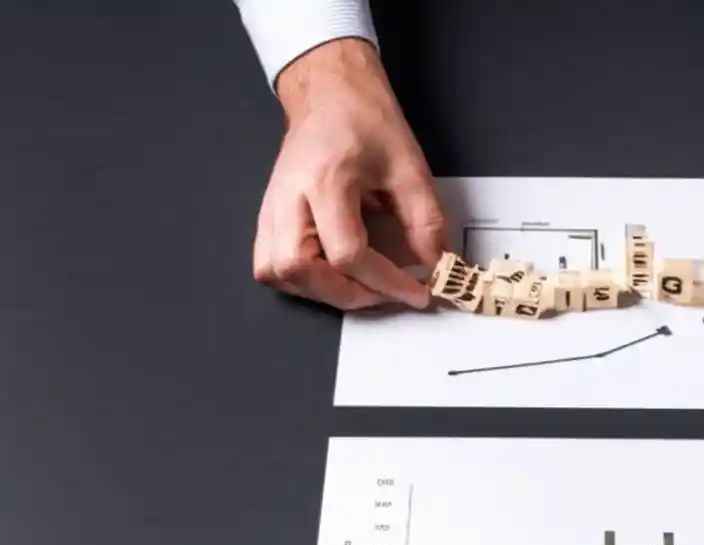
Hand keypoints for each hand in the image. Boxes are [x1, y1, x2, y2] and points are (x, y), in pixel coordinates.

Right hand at [251, 38, 446, 309]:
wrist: (328, 91)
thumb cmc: (364, 119)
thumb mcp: (408, 165)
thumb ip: (425, 218)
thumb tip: (435, 264)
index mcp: (324, 180)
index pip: (347, 252)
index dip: (385, 281)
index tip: (418, 292)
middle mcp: (288, 198)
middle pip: (299, 270)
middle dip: (348, 294)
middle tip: (386, 294)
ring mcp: (271, 208)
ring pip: (277, 273)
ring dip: (320, 292)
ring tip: (360, 287)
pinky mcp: (268, 215)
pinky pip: (271, 264)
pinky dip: (301, 281)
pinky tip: (332, 275)